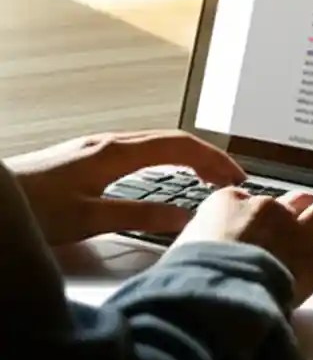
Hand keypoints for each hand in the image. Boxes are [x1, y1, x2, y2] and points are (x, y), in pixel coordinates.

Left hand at [7, 130, 246, 245]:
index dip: (214, 159)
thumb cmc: (30, 208)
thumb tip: (182, 216)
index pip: (180, 146)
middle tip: (232, 178)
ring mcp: (96, 148)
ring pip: (156, 144)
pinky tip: (164, 177)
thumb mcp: (89, 219)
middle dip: (208, 157)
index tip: (236, 176)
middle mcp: (108, 144)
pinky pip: (140, 150)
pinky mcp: (86, 158)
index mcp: (114, 154)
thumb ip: (140, 217)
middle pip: (173, 140)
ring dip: (188, 158)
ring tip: (207, 177)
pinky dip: (166, 160)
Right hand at [175, 188, 312, 305]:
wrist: (213, 293)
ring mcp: (296, 232)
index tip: (253, 227)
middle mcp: (267, 210)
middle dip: (299, 210)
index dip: (251, 214)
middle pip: (293, 199)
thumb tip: (183, 262)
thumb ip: (192, 247)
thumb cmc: (187, 278)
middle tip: (302, 223)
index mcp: (228, 203)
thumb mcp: (178, 253)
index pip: (244, 200)